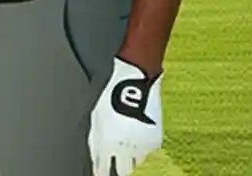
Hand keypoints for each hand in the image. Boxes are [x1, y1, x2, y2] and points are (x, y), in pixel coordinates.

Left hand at [89, 57, 163, 175]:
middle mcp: (126, 148)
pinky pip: (148, 152)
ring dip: (131, 158)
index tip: (100, 174)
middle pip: (124, 171)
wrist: (135, 84)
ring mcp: (142, 146)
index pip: (103, 168)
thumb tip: (95, 154)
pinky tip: (137, 136)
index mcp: (107, 142)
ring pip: (137, 163)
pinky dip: (142, 148)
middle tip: (116, 164)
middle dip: (119, 169)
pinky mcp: (155, 141)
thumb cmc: (111, 95)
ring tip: (127, 147)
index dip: (101, 172)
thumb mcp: (96, 118)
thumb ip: (96, 139)